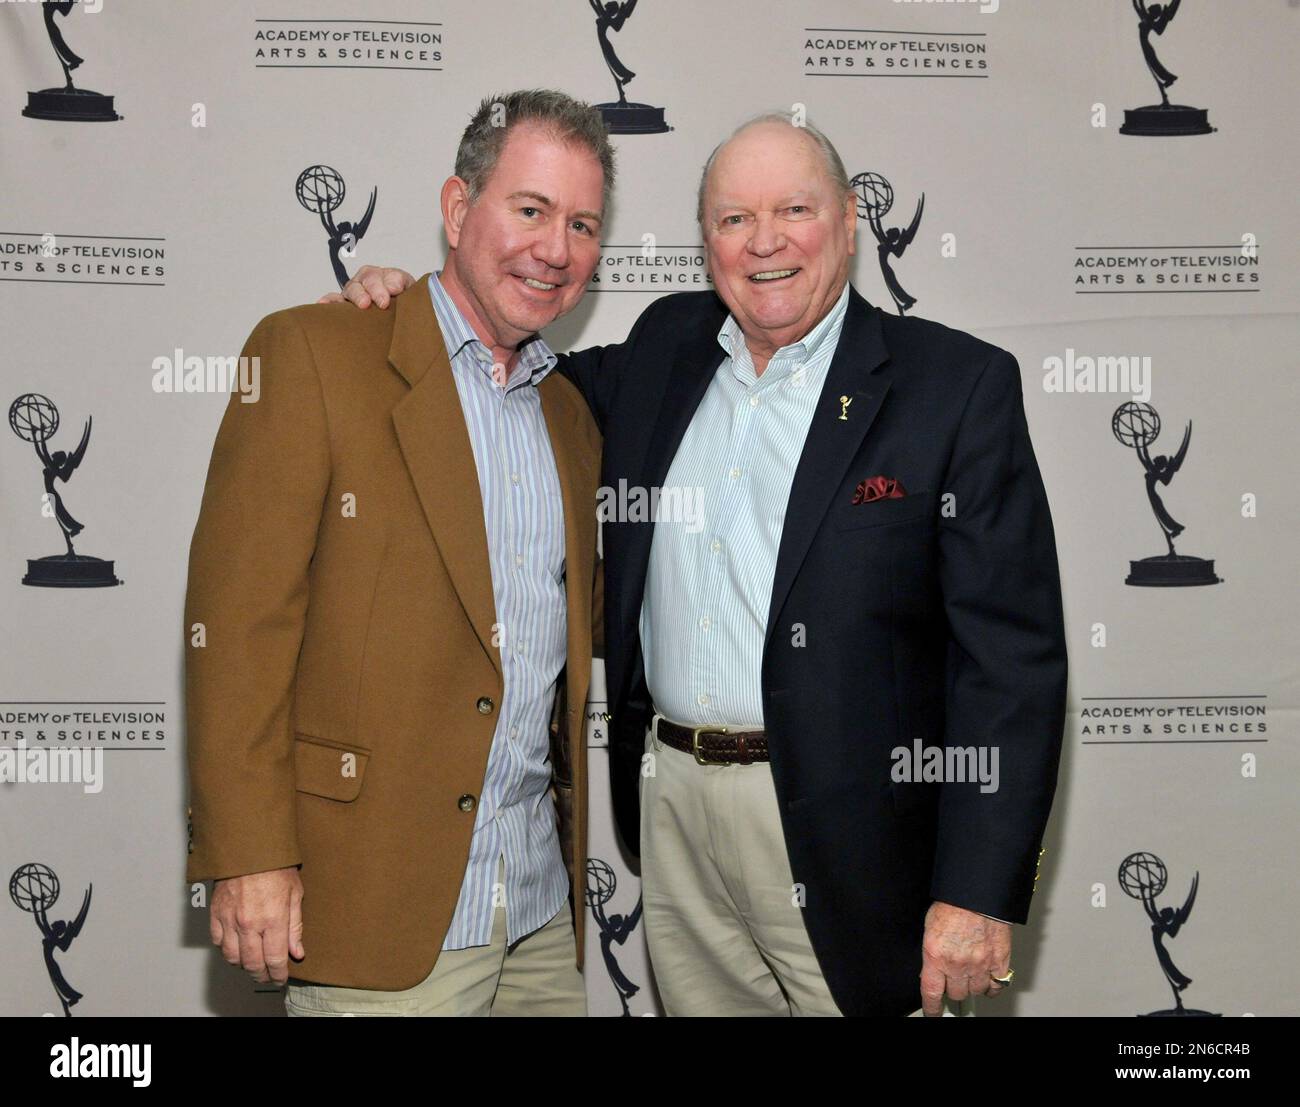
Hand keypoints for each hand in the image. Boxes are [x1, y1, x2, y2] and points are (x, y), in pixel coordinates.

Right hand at [210, 867, 304, 984]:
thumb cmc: (276, 865)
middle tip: (267, 976)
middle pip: (252, 963)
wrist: (250, 846)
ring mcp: (230, 920)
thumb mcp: (295, 893)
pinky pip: (217, 941)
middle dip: (261, 974)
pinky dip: (226, 950)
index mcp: (273, 919)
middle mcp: (250, 923)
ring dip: (243, 965)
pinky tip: (235, 947)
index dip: (278, 974)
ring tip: (252, 965)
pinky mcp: (216, 913)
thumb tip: (297, 951)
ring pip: (232, 957)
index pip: (275, 959)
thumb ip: (295, 926)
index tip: (281, 978)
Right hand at [317, 264, 414, 307]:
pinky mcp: (345, 304)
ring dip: (357, 297)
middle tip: (382, 303)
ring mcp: (354, 292)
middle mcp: (366, 281)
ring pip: (352, 289)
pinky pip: (334, 300)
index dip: (387, 285)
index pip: (384, 276)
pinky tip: (322, 304)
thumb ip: (402, 284)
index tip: (394, 294)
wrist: (400, 311)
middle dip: (373, 290)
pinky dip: (328, 301)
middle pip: (366, 281)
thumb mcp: (409, 290)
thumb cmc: (404, 299)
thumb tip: (393, 288)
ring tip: (364, 305)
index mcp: (384, 275)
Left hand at [919, 900, 1011, 1015]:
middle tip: (954, 978)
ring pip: (975, 991)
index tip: (932, 1011)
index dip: (932, 1007)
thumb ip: (932, 951)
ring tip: (970, 973)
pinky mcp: (999, 962)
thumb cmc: (953, 904)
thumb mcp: (930, 927)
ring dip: (972, 985)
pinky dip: (992, 985)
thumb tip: (932, 967)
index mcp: (936, 956)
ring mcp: (980, 965)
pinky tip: (987, 979)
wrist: (978, 893)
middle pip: (956, 993)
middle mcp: (957, 965)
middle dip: (953, 987)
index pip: (931, 993)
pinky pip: (996, 986)